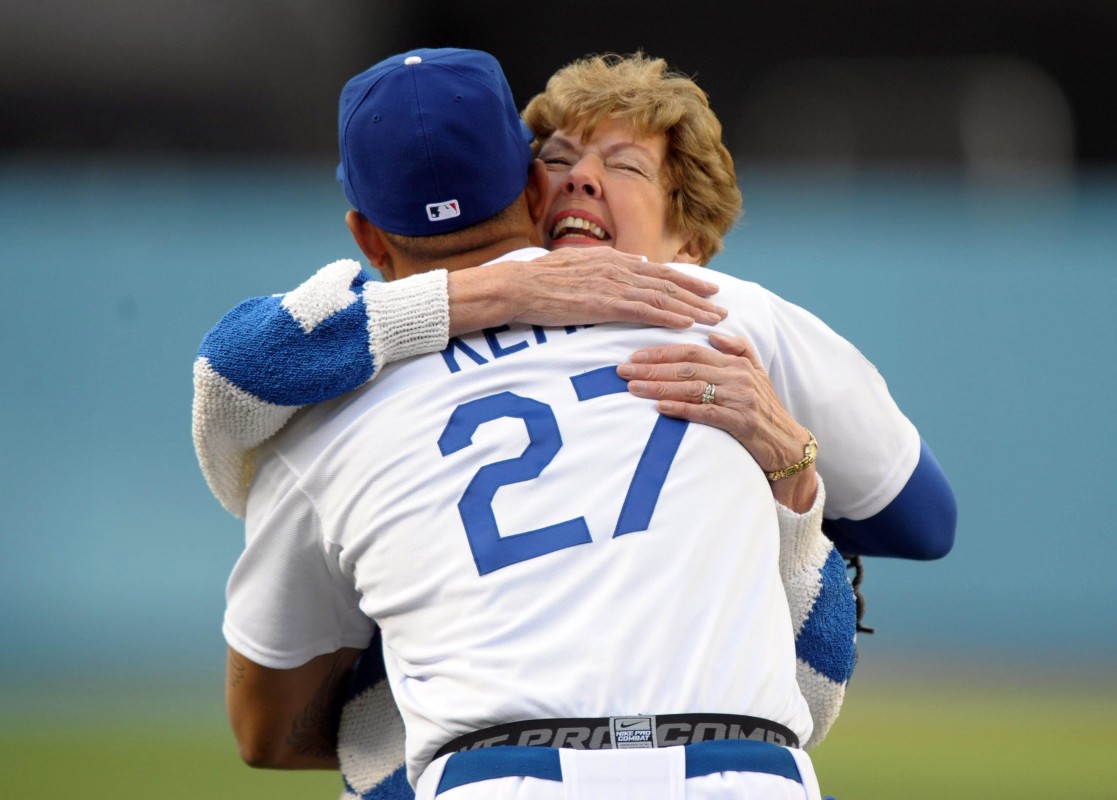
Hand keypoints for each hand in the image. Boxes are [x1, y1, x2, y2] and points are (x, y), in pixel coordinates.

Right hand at [448, 246, 726, 335]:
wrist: (517, 285)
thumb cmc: (541, 280)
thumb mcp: (579, 264)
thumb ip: (611, 264)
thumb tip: (639, 263)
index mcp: (612, 260)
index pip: (657, 270)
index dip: (685, 279)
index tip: (707, 286)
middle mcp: (618, 268)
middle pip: (667, 282)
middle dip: (698, 294)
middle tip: (723, 304)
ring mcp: (612, 285)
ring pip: (662, 297)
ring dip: (692, 308)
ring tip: (715, 319)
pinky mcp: (604, 304)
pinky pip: (644, 311)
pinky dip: (669, 316)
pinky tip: (688, 324)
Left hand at [618, 332, 816, 510]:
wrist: (787, 445)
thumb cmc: (764, 410)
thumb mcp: (756, 374)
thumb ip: (738, 349)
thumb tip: (713, 333)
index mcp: (737, 362)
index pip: (692, 350)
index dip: (661, 351)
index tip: (634, 355)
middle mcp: (738, 376)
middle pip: (688, 366)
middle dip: (652, 367)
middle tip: (623, 370)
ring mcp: (740, 398)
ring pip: (692, 387)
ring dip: (660, 386)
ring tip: (633, 388)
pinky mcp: (741, 421)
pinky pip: (706, 412)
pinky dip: (682, 409)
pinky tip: (660, 407)